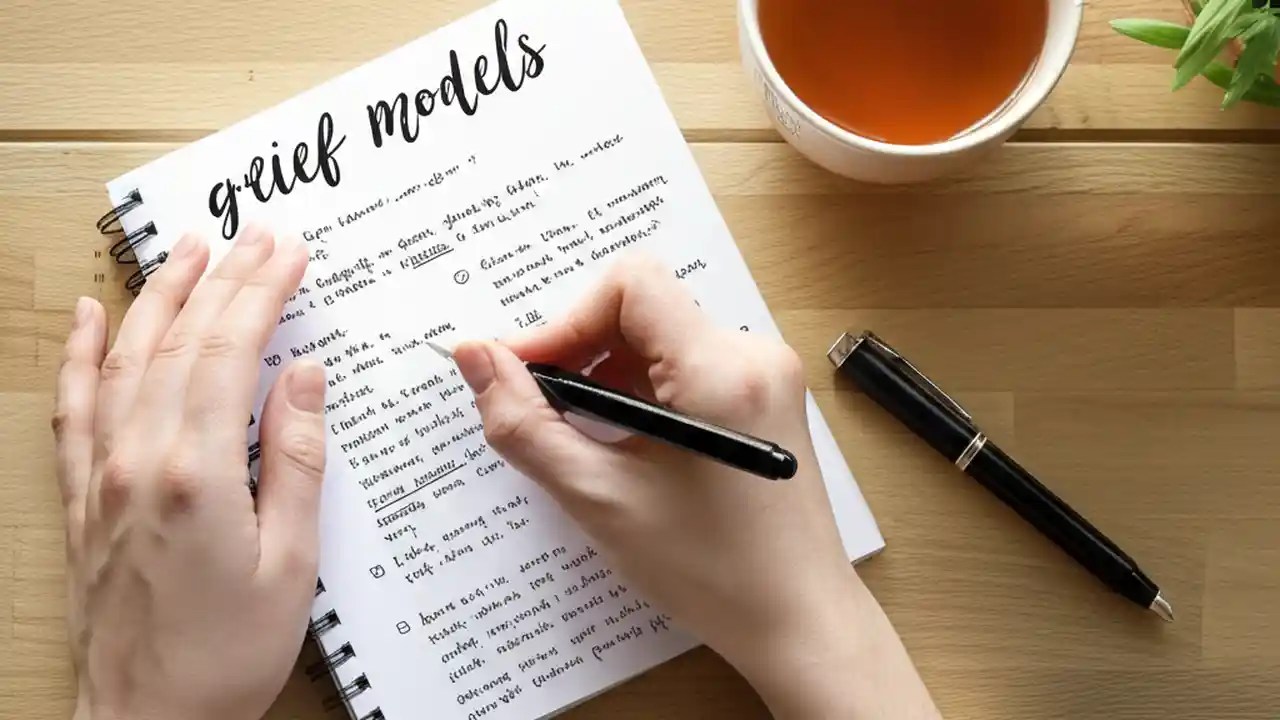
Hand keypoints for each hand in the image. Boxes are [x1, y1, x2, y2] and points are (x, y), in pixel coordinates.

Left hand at [54, 228, 325, 719]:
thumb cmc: (228, 654)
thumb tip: (303, 377)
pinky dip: (77, 355)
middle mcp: (139, 460)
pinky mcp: (82, 498)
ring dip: (157, 298)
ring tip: (185, 250)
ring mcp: (102, 476)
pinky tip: (84, 316)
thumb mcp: (292, 561)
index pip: (230, 353)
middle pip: (181, 343)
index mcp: (198, 472)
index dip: (261, 292)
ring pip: (124, 360)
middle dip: (221, 279)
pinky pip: (73, 408)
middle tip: (253, 232)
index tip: (287, 251)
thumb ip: (296, 459)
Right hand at [454, 256, 937, 717]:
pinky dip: (643, 390)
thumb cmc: (712, 572)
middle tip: (543, 410)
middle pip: (642, 309)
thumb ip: (526, 424)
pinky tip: (624, 444)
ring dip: (609, 374)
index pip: (630, 284)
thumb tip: (474, 356)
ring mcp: (766, 375)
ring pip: (662, 337)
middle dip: (581, 350)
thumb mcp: (600, 498)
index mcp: (719, 369)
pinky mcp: (766, 398)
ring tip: (583, 437)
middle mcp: (753, 354)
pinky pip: (688, 365)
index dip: (566, 320)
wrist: (798, 621)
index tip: (527, 373)